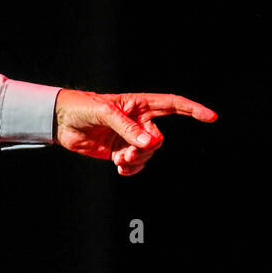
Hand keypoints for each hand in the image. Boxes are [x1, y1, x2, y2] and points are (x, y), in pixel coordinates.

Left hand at [53, 89, 216, 174]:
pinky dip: (131, 168)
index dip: (193, 110)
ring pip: (148, 152)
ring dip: (137, 159)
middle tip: (128, 152)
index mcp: (138, 104)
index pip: (172, 105)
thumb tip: (148, 142)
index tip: (211, 118)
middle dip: (147, 148)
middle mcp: (138, 120)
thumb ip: (126, 128)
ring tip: (120, 159)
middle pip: (158, 137)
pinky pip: (135, 163)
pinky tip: (120, 168)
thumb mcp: (103, 113)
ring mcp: (129, 136)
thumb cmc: (81, 107)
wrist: (60, 121)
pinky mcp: (119, 150)